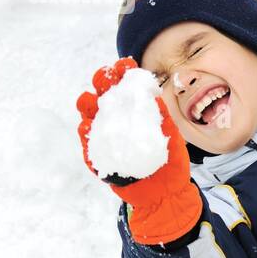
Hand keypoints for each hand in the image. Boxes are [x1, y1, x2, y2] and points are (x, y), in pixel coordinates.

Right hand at [76, 57, 201, 244]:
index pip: (125, 86)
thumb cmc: (169, 160)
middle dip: (101, 81)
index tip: (126, 64)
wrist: (166, 193)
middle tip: (106, 76)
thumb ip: (162, 117)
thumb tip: (154, 94)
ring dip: (87, 104)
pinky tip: (88, 126)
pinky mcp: (98, 157)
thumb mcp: (171, 136)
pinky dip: (85, 132)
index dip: (122, 73)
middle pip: (102, 94)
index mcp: (135, 110)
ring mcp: (106, 137)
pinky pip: (86, 142)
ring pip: (88, 114)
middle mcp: (118, 120)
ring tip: (92, 99)